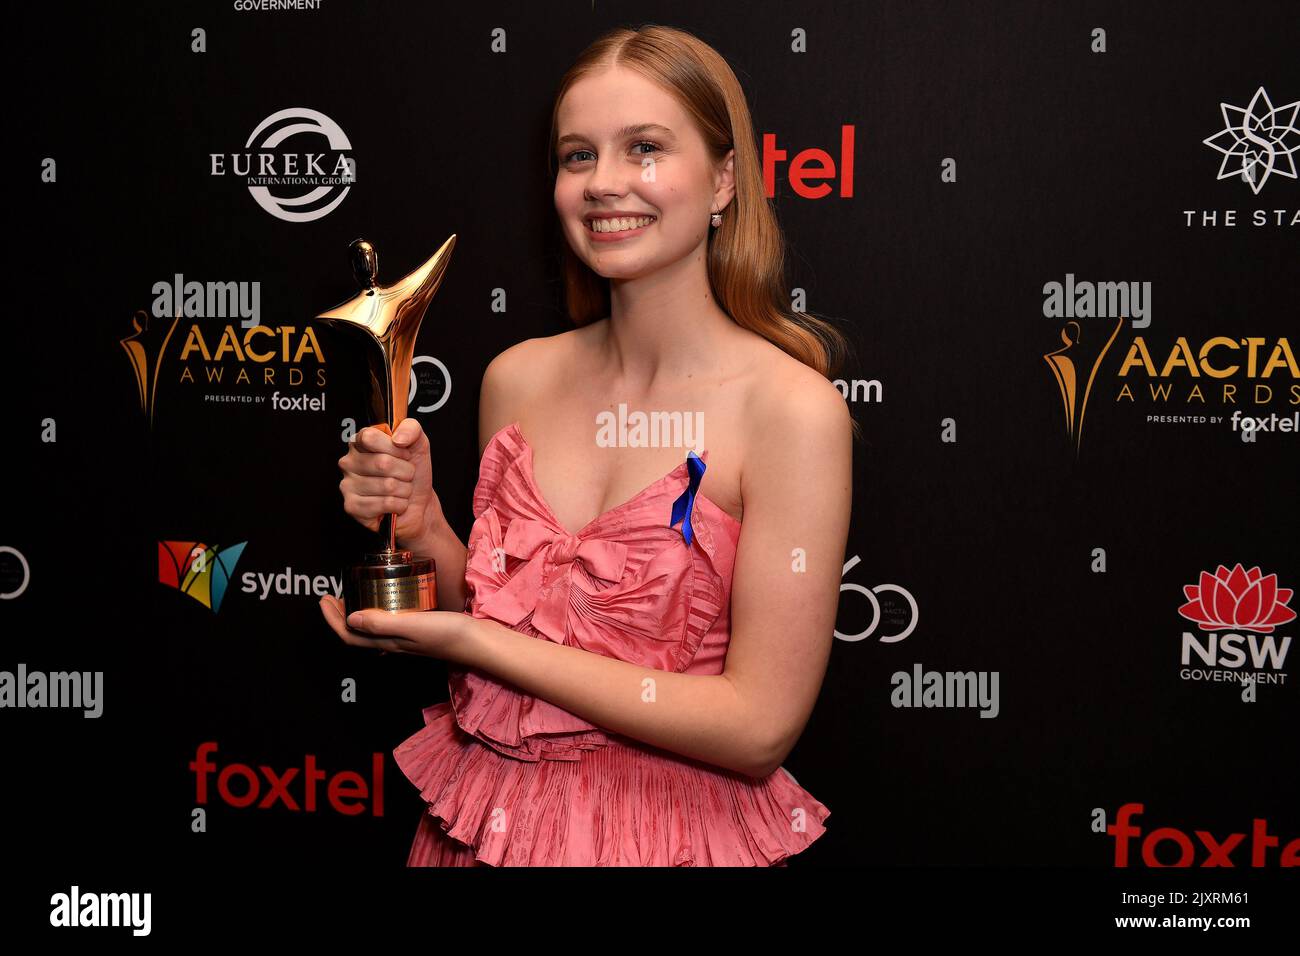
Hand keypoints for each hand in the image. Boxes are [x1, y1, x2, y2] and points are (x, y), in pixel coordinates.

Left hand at [319, 595, 472, 661]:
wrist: (479, 642)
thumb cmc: (449, 634)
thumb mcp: (413, 625)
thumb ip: (383, 623)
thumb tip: (351, 619)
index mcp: (389, 643)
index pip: (350, 636)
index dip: (332, 620)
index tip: (323, 600)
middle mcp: (394, 643)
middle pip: (358, 634)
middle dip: (340, 616)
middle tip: (332, 596)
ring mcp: (406, 638)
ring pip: (372, 628)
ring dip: (357, 613)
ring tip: (353, 596)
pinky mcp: (418, 630)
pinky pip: (388, 622)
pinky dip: (377, 611)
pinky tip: (386, 600)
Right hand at [338, 418, 443, 548]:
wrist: (419, 502)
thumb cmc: (413, 473)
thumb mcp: (418, 443)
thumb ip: (411, 428)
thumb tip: (398, 438)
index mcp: (360, 443)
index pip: (370, 437)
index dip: (395, 449)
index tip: (404, 455)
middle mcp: (349, 462)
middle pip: (382, 463)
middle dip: (405, 471)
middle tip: (406, 475)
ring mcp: (347, 485)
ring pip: (387, 485)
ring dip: (404, 489)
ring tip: (401, 489)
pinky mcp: (352, 507)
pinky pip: (385, 503)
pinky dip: (399, 504)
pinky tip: (395, 503)